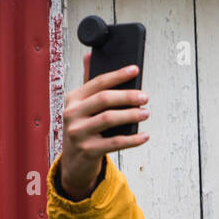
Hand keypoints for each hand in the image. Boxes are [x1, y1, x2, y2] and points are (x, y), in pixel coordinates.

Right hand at [59, 52, 148, 196]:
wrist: (73, 163)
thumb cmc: (82, 129)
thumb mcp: (80, 107)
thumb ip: (88, 84)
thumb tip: (90, 55)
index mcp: (72, 99)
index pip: (97, 82)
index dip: (117, 75)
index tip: (135, 70)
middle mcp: (72, 114)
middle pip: (104, 99)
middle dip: (127, 96)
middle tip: (145, 97)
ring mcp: (78, 133)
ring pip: (109, 120)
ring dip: (131, 115)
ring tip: (146, 113)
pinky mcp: (87, 150)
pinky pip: (114, 143)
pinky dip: (132, 139)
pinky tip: (144, 136)